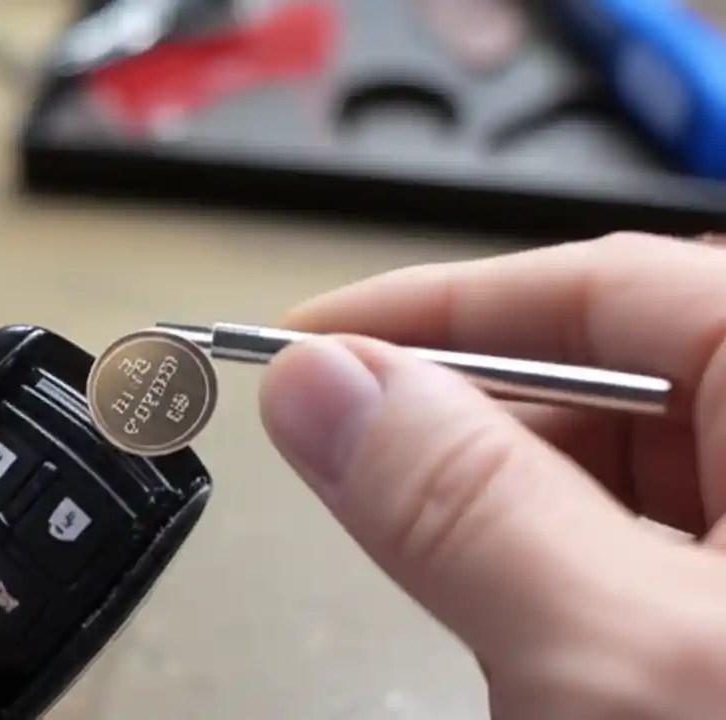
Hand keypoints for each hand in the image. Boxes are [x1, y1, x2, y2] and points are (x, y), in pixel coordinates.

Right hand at [259, 233, 725, 718]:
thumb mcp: (616, 653)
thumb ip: (463, 505)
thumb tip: (320, 385)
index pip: (609, 286)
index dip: (440, 308)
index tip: (309, 346)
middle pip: (620, 379)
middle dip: (473, 422)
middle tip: (352, 464)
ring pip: (633, 478)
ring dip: (518, 514)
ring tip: (454, 576)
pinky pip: (661, 560)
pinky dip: (574, 581)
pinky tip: (537, 630)